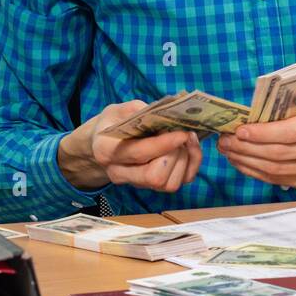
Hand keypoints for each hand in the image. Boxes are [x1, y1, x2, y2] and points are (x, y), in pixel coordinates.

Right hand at [58, 100, 201, 192]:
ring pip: (169, 184)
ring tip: (186, 138)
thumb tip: (166, 112)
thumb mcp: (117, 110)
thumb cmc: (113, 123)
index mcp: (106, 151)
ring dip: (185, 160)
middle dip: (175, 154)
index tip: (181, 132)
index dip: (164, 144)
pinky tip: (190, 147)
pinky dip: (192, 164)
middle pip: (155, 177)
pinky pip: (180, 182)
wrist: (104, 143)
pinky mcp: (154, 185)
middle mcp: (120, 173)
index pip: (139, 153)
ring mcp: (137, 182)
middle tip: (182, 133)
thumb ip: (138, 109)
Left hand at [217, 96, 295, 189]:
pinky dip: (256, 172)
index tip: (238, 130)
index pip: (290, 132)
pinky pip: (279, 180)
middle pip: (281, 154)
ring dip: (247, 162)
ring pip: (277, 170)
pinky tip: (241, 162)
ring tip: (228, 151)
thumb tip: (243, 118)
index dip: (262, 133)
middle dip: (247, 149)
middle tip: (225, 141)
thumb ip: (284, 108)